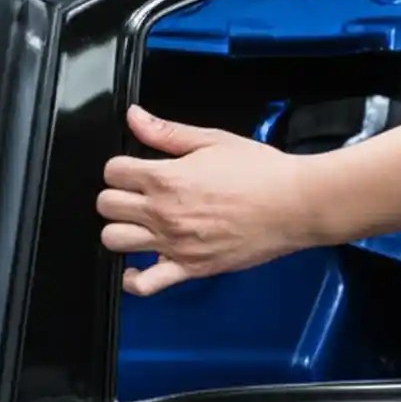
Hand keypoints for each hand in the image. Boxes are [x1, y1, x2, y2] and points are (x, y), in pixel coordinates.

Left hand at [98, 105, 333, 295]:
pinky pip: (145, 284)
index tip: (133, 169)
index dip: (120, 167)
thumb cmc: (260, 171)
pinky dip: (133, 279)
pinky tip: (138, 264)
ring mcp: (174, 244)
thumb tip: (134, 117)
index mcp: (166, 178)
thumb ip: (166, 132)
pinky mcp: (190, 269)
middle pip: (106, 205)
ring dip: (120, 230)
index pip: (112, 171)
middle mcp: (163, 213)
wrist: (294, 204)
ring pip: (114, 240)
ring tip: (139, 223)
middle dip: (116, 195)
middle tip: (136, 194)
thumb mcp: (212, 140)